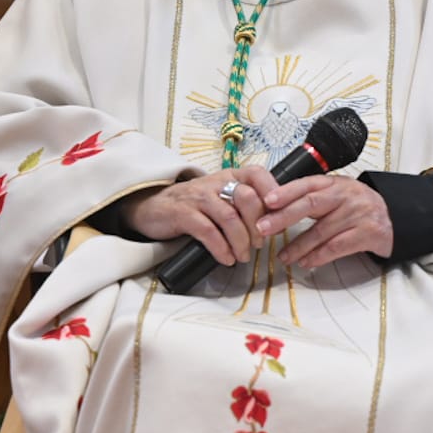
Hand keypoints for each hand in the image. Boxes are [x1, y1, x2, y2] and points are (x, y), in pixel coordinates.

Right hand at [120, 168, 284, 265]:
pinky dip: (221, 249)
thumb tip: (274, 222)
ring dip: (241, 242)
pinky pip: (208, 232)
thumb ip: (243, 204)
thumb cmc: (194, 206)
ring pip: (229, 218)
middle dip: (258, 226)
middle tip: (259, 244)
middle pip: (247, 198)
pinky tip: (226, 258)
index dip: (273, 190)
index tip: (280, 213)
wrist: (153, 207)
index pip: (257, 174)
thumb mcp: (220, 198)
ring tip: (243, 256)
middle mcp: (215, 183)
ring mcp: (198, 197)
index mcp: (228, 176)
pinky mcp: (183, 214)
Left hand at [265, 174, 392, 270]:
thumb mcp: (337, 193)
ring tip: (283, 256)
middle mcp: (345, 195)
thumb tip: (274, 208)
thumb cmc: (356, 206)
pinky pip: (337, 247)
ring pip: (321, 231)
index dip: (286, 192)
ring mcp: (357, 214)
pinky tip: (305, 262)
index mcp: (334, 183)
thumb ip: (312, 197)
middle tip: (263, 228)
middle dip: (283, 217)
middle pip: (310, 204)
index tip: (266, 201)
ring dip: (298, 246)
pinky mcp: (367, 234)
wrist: (394, 217)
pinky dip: (318, 256)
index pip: (306, 184)